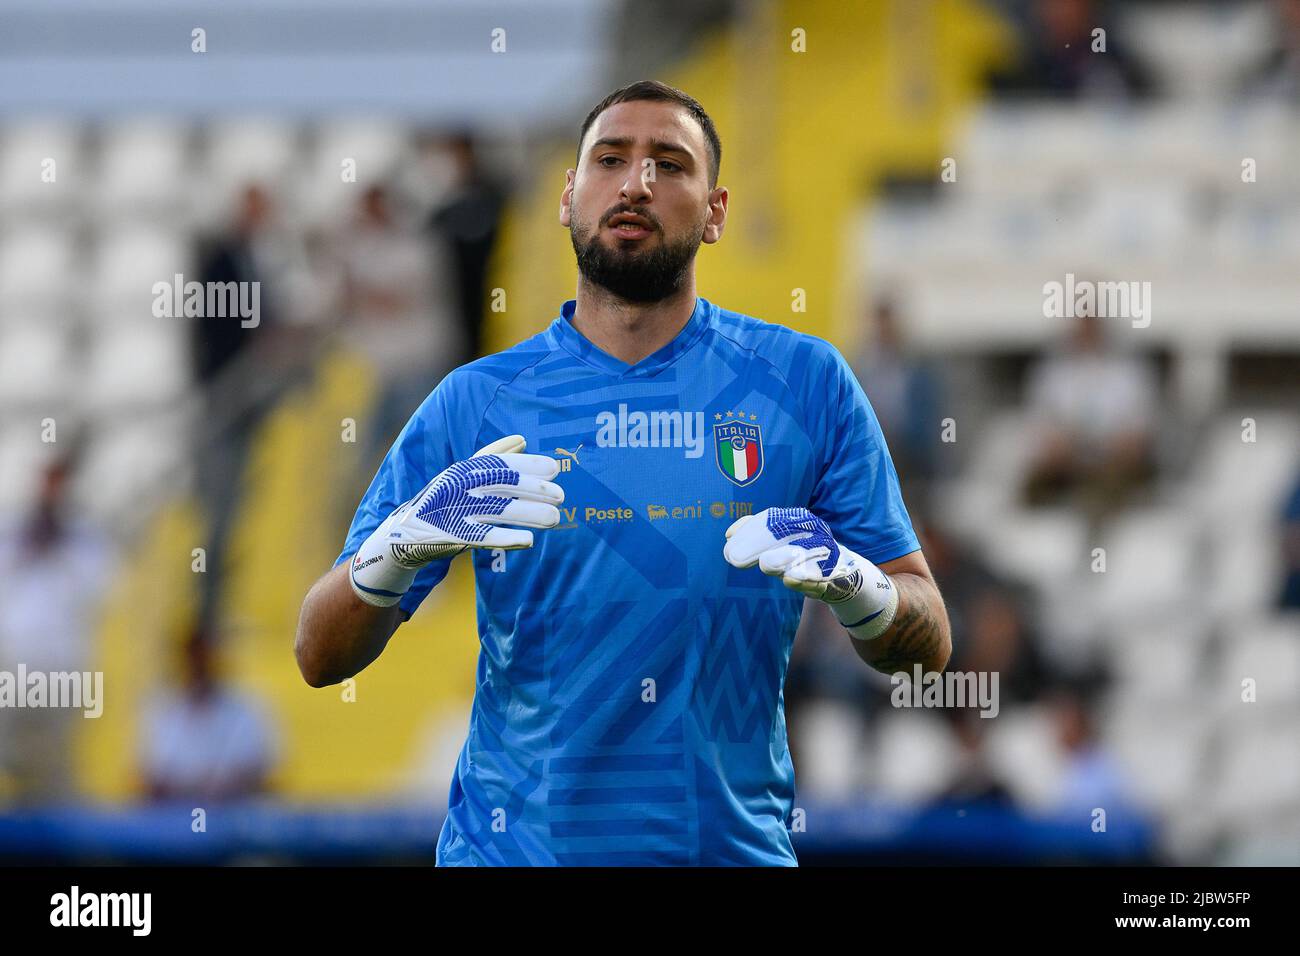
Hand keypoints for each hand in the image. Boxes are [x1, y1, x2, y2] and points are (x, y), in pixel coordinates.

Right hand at [350, 435, 563, 605]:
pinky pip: (485, 537)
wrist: (402, 534)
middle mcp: (460, 486)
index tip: (554, 469)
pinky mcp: (453, 536)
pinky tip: (528, 541)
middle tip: (561, 496)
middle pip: (504, 485)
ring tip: (554, 517)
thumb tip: (522, 440)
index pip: (501, 463)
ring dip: (529, 514)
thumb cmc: (442, 501)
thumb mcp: (463, 475)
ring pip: (500, 510)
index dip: (528, 465)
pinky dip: (507, 538)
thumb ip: (492, 457)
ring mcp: (456, 511)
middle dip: (534, 489)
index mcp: (464, 469)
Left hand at [722, 507, 898, 639]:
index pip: (775, 519)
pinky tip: (791, 580)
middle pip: (786, 533)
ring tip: (765, 564)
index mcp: (805, 525)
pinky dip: (807, 578)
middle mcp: (817, 536)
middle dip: (759, 542)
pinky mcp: (841, 579)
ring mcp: (831, 558)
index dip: (751, 527)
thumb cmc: (814, 562)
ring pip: (804, 555)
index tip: (727, 537)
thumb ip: (760, 537)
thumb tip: (728, 534)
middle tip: (733, 556)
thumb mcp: (786, 547)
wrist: (859, 586)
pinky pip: (823, 578)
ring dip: (784, 558)